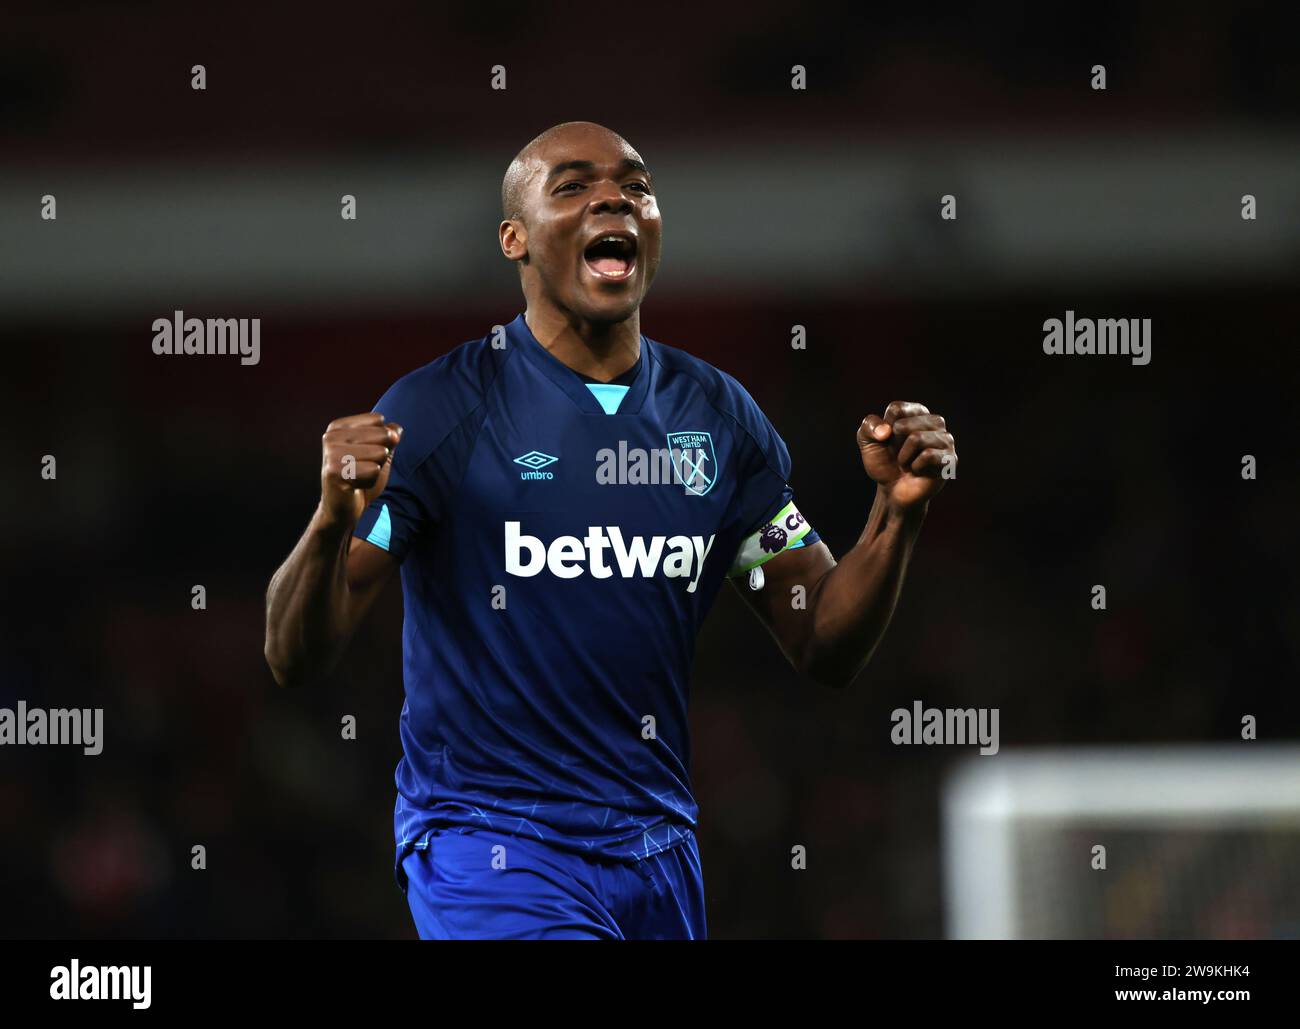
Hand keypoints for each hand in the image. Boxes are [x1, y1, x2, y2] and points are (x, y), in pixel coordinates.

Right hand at [318, 413, 402, 527]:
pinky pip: (373, 470)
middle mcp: (331, 436)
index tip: (365, 455)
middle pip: (382, 435)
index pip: (379, 420)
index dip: (382, 440)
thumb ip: (390, 436)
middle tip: (362, 468)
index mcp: (338, 426)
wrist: (344, 508)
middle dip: (381, 456)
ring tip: (359, 476)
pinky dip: (370, 481)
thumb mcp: (380, 452)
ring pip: (380, 452)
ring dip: (376, 469)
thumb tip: (397, 429)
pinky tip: (356, 485)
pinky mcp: (335, 472)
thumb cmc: (362, 477)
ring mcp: (331, 453)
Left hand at [857, 401, 955, 508]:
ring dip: (903, 457)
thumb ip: (869, 426)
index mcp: (917, 412)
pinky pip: (927, 455)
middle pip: (904, 425)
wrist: (892, 491)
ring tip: (908, 463)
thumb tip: (885, 430)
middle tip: (899, 455)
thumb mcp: (867, 441)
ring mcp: (946, 439)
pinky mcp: (950, 458)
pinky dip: (915, 466)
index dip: (884, 429)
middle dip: (894, 445)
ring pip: (916, 438)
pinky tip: (918, 471)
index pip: (896, 409)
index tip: (888, 440)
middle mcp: (935, 422)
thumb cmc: (884, 462)